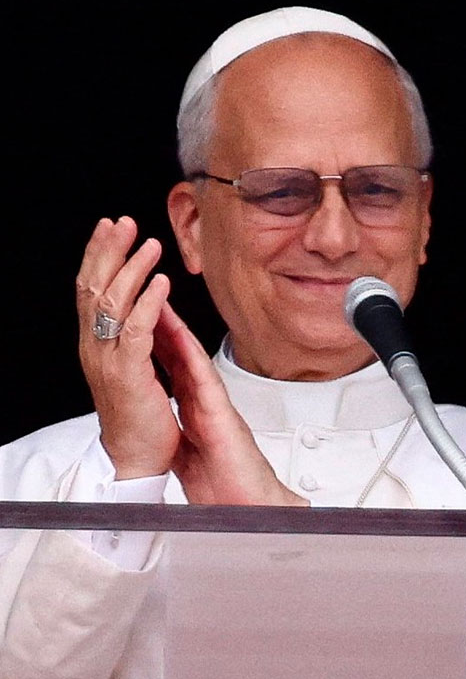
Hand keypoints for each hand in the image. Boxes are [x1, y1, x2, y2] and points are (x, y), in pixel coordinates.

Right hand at [76, 217, 179, 479]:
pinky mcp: (129, 374)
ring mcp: (109, 360)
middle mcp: (94, 348)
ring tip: (150, 245)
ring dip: (133, 269)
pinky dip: (149, 303)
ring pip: (114, 303)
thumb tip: (140, 302)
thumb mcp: (130, 366)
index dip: (99, 256)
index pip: (90, 290)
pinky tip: (162, 283)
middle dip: (110, 251)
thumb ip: (130, 335)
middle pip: (95, 288)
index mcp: (94, 344)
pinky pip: (137, 331)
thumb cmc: (139, 414)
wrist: (138, 456)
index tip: (111, 227)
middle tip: (124, 222)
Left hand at [152, 300, 307, 506]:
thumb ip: (185, 444)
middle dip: (164, 329)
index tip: (142, 324)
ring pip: (193, 362)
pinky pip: (205, 379)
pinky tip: (182, 336)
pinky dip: (193, 356)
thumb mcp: (194, 463)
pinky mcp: (223, 415)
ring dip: (178, 332)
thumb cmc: (226, 492)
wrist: (250, 510)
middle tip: (148, 299)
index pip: (174, 375)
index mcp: (197, 418)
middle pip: (181, 361)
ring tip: (161, 304)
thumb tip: (172, 443)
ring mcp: (216, 407)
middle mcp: (207, 407)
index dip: (157, 348)